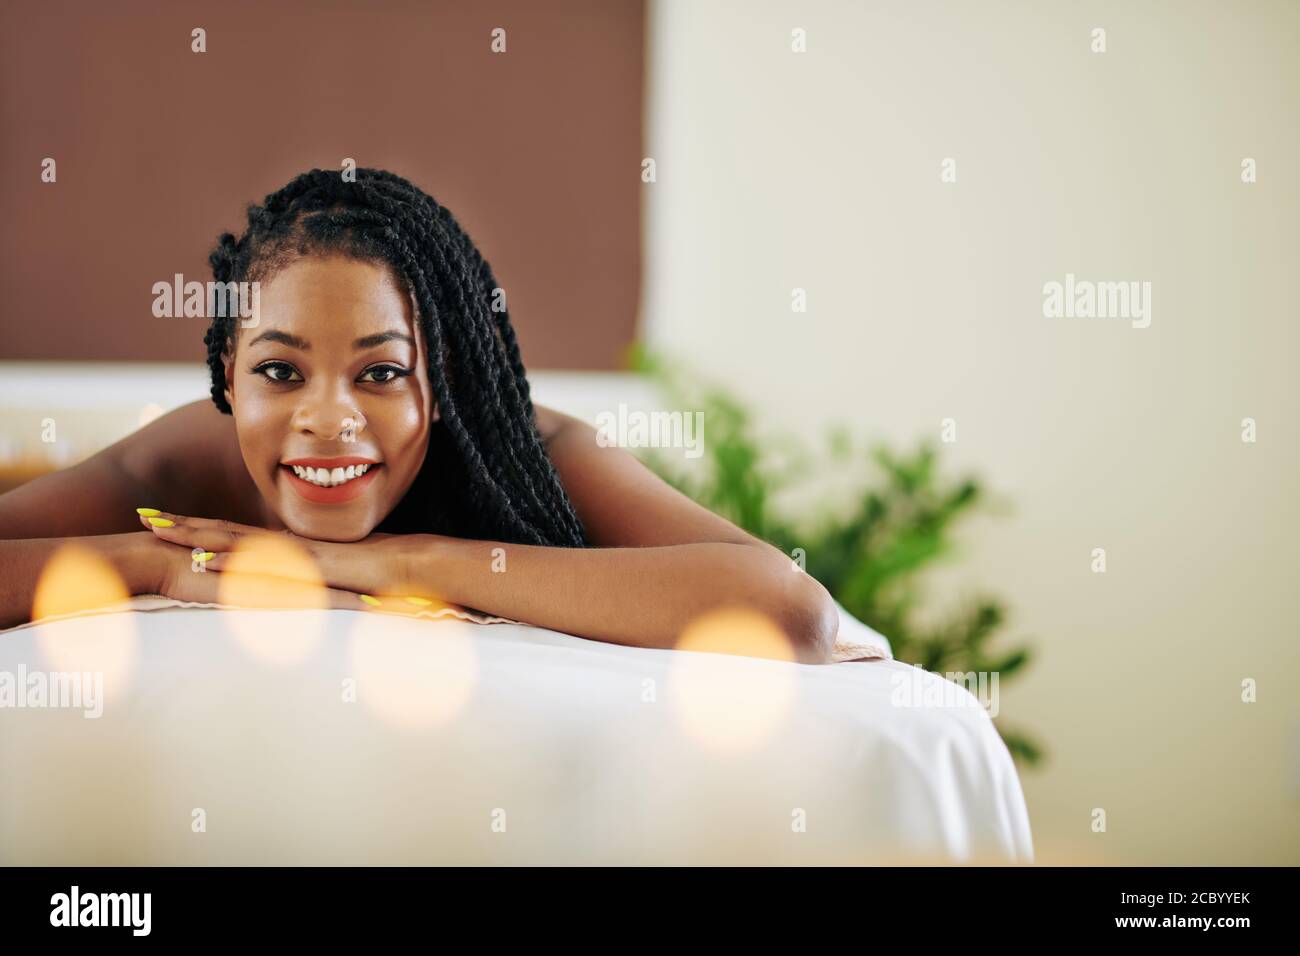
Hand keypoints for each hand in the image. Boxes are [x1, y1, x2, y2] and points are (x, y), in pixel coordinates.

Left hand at [135, 509, 442, 611]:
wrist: (410, 566)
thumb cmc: (383, 577)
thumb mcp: (340, 582)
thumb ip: (319, 585)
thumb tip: (306, 596)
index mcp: (290, 548)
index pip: (238, 535)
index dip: (204, 528)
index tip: (173, 521)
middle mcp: (285, 545)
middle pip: (225, 530)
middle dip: (185, 523)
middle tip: (145, 516)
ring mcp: (291, 552)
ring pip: (232, 539)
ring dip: (193, 534)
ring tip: (155, 528)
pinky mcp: (300, 564)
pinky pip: (257, 560)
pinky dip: (227, 559)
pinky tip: (199, 559)